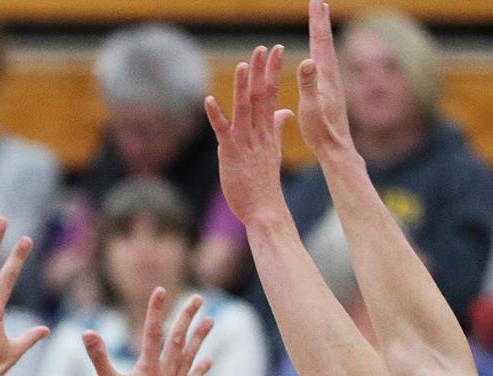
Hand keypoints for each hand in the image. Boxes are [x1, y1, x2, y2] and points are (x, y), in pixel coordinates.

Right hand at [85, 289, 216, 375]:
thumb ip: (98, 357)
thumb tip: (87, 332)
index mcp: (147, 368)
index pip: (152, 332)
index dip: (156, 310)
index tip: (161, 290)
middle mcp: (166, 374)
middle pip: (178, 339)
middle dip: (187, 317)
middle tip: (198, 298)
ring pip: (190, 356)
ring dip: (200, 337)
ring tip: (210, 321)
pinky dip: (200, 368)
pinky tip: (208, 359)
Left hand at [206, 45, 293, 227]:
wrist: (264, 209)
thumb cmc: (265, 182)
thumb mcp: (273, 150)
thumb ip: (277, 128)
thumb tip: (284, 111)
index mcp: (267, 131)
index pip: (271, 95)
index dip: (272, 72)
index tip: (276, 52)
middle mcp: (258, 133)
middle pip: (260, 96)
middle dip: (261, 71)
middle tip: (264, 48)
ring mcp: (245, 142)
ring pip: (244, 109)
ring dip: (242, 86)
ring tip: (244, 64)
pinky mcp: (230, 153)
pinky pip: (222, 131)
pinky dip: (215, 115)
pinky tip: (208, 99)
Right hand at [296, 0, 355, 160]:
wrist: (337, 148)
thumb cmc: (322, 131)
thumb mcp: (311, 107)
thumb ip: (309, 84)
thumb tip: (308, 60)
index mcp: (325, 77)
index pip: (320, 43)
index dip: (317, 22)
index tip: (316, 2)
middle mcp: (331, 77)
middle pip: (325, 43)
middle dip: (320, 22)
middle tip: (318, 3)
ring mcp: (332, 85)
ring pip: (325, 53)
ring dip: (321, 36)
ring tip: (318, 24)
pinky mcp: (330, 93)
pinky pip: (323, 65)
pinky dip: (320, 53)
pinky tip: (317, 57)